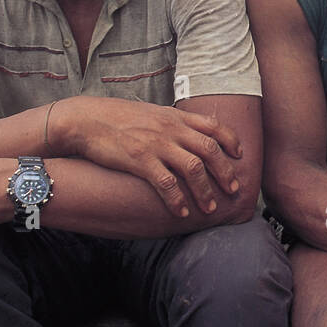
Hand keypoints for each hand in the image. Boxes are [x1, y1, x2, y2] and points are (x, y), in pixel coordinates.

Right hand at [60, 97, 243, 217]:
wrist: (87, 119)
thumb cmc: (118, 118)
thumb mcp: (152, 113)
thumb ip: (173, 123)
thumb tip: (190, 133)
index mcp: (175, 117)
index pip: (213, 126)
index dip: (231, 141)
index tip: (239, 156)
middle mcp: (170, 129)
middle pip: (210, 150)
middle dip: (225, 172)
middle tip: (233, 190)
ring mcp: (156, 144)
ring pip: (193, 169)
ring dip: (205, 191)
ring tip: (210, 208)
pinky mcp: (140, 160)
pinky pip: (166, 184)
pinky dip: (178, 200)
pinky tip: (182, 213)